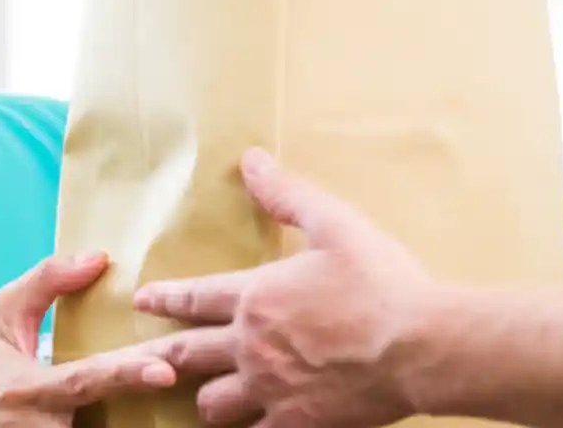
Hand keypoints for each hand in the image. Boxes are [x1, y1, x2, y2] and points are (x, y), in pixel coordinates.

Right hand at [0, 253, 176, 425]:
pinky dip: (102, 426)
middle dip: (139, 405)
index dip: (127, 375)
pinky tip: (117, 413)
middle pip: (106, 420)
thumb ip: (48, 281)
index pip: (86, 380)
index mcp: (32, 391)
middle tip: (174, 381)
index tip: (166, 371)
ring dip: (124, 421)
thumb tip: (99, 257)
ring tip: (146, 399)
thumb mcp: (2, 316)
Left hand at [134, 148, 440, 426]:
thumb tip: (251, 160)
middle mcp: (251, 346)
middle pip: (188, 352)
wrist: (421, 345)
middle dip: (163, 350)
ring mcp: (270, 389)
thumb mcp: (334, 223)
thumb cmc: (380, 281)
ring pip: (212, 404)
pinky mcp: (296, 422)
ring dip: (208, 396)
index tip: (143, 299)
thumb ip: (287, 194)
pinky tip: (256, 423)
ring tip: (210, 393)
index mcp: (256, 297)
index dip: (165, 298)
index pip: (195, 297)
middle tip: (141, 353)